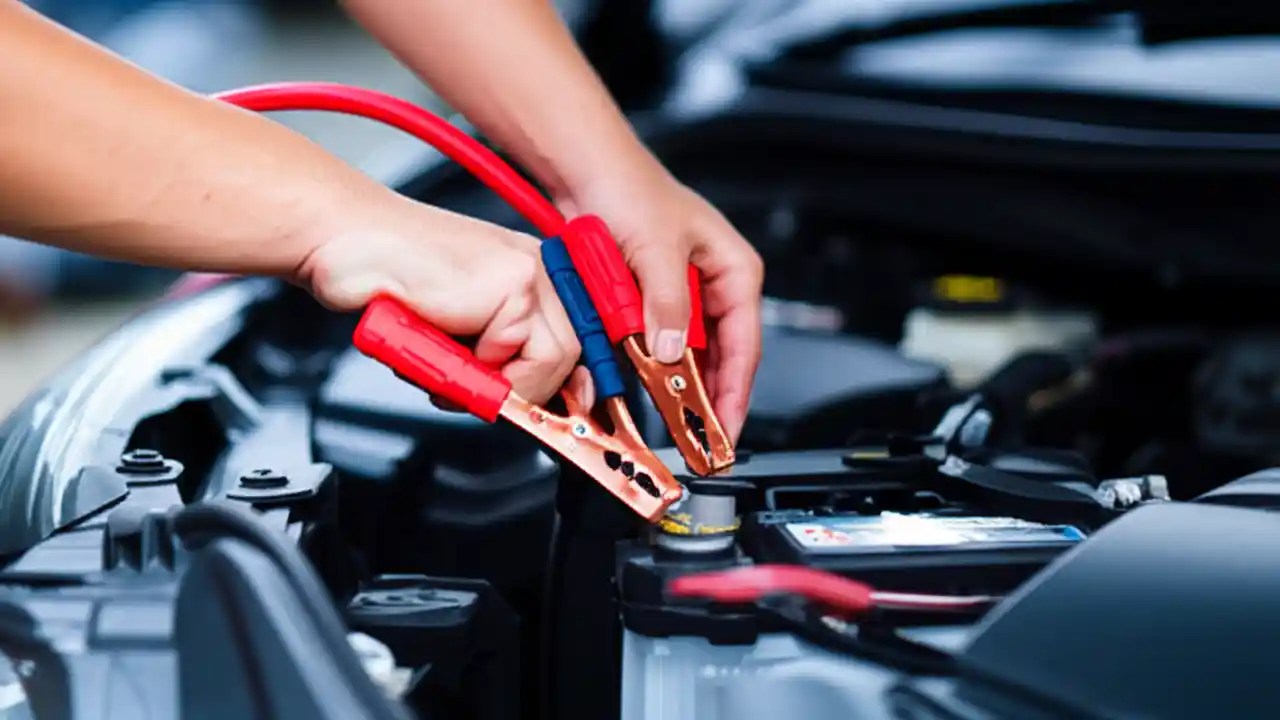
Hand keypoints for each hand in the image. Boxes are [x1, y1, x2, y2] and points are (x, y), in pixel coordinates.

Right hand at [297, 195, 585, 406]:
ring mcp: (529, 271)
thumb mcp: (454, 329)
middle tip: (472, 392)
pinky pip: (520, 357)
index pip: (572, 340)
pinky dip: (477, 366)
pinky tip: (440, 338)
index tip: (560, 413)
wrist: (344, 240)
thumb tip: (523, 402)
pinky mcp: (513, 284)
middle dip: (523, 391)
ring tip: (447, 366)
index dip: (567, 384)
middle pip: (569, 355)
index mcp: (527, 272)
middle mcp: (535, 267)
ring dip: (497, 382)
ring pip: (552, 361)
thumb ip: (493, 357)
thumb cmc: (386, 279)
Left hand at [557, 160, 763, 442]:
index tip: (726, 429)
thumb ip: (666, 302)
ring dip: (679, 385)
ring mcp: (680, 294)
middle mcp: (712, 285)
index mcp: (734, 270)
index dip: (736, 392)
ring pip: (687, 355)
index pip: (744, 345)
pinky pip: (655, 343)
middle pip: (719, 357)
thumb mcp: (656, 247)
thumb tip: (670, 350)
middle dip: (709, 398)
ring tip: (677, 422)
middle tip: (702, 439)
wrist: (584, 168)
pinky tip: (647, 388)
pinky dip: (651, 366)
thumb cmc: (629, 186)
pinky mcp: (649, 299)